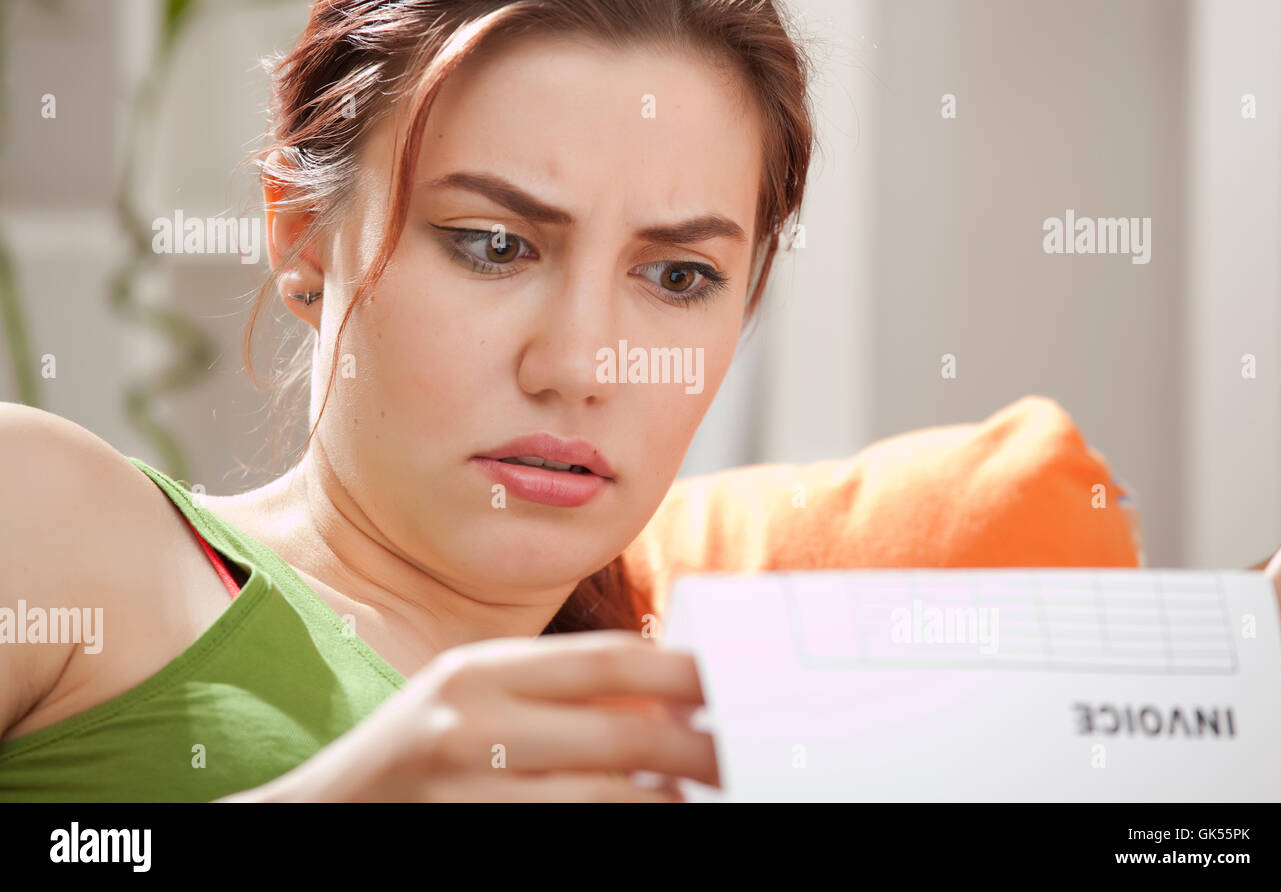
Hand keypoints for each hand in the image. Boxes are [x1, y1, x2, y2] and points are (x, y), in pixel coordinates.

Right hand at [221, 629, 718, 801]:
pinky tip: (653, 818)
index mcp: (476, 670)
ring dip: (666, 800)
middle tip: (750, 751)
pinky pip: (568, 836)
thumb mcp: (469, 703)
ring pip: (602, 798)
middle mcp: (468, 722)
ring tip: (709, 794)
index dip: (681, 669)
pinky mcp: (470, 838)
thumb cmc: (412, 760)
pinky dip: (622, 829)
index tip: (736, 680)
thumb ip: (550, 696)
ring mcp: (465, 787)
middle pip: (616, 732)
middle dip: (696, 745)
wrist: (313, 821)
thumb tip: (664, 704)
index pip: (602, 659)